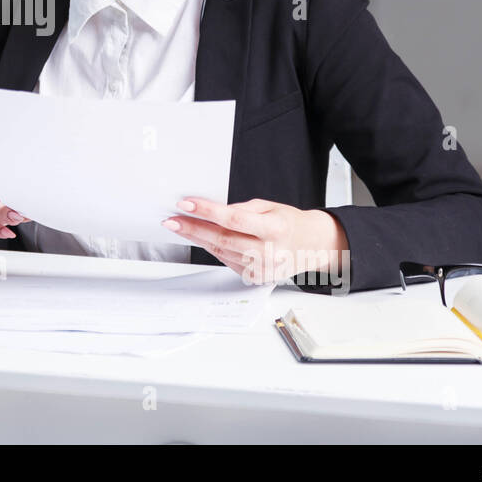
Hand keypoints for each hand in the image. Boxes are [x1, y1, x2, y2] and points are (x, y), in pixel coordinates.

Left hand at [161, 197, 347, 285]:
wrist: (310, 247)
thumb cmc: (288, 222)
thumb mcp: (269, 207)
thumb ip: (241, 209)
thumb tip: (213, 211)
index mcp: (274, 229)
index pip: (233, 220)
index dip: (207, 211)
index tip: (186, 204)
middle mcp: (268, 252)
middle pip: (222, 239)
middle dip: (193, 229)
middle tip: (171, 220)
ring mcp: (262, 268)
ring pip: (221, 251)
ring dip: (198, 238)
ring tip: (180, 226)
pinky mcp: (255, 278)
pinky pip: (227, 260)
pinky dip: (213, 248)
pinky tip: (201, 238)